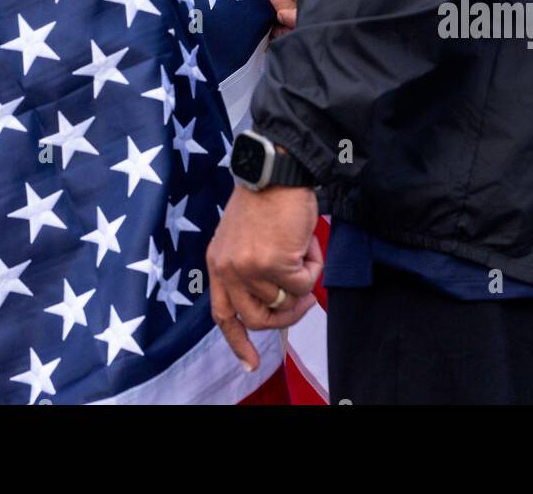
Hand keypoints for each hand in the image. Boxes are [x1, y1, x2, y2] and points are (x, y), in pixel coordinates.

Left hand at [207, 184, 321, 369]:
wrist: (276, 168)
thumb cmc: (267, 197)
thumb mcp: (243, 236)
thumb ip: (250, 268)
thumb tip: (279, 300)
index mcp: (218, 261)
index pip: (223, 313)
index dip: (238, 341)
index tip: (250, 363)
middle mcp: (228, 269)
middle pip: (258, 318)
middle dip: (287, 315)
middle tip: (306, 298)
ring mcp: (249, 269)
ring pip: (287, 300)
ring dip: (304, 278)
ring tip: (303, 247)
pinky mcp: (274, 263)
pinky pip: (304, 285)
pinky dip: (314, 266)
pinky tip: (308, 241)